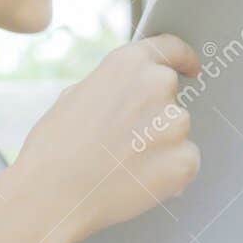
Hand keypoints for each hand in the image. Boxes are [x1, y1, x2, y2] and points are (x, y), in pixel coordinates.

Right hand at [8, 34, 203, 242]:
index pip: (171, 48)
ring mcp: (175, 123)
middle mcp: (157, 85)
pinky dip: (169, 174)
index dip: (183, 59)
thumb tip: (127, 95)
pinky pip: (185, 162)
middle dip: (155, 117)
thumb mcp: (75, 96)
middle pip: (171, 98)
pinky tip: (137, 181)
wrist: (53, 195)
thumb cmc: (54, 148)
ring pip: (176, 133)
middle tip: (125, 142)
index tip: (190, 69)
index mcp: (128, 64)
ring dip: (160, 147)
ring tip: (123, 166)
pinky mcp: (185, 160)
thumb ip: (111, 87)